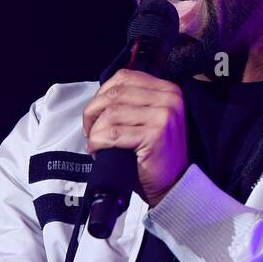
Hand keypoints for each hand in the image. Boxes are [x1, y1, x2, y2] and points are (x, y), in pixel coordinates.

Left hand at [81, 69, 187, 206]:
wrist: (173, 184)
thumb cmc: (157, 155)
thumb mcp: (149, 119)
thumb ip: (132, 102)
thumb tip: (99, 99)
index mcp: (168, 90)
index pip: (124, 77)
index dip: (102, 92)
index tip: (95, 112)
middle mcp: (169, 99)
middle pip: (115, 94)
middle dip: (93, 112)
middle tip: (89, 129)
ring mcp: (163, 116)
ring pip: (111, 113)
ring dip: (95, 130)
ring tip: (95, 142)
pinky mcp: (155, 135)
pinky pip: (113, 133)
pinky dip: (98, 142)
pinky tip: (98, 150)